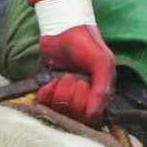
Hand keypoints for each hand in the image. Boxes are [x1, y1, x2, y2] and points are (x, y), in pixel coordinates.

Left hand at [37, 10, 115, 126]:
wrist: (63, 29)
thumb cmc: (86, 43)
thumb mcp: (102, 62)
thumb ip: (102, 89)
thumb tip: (94, 114)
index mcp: (100, 95)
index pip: (91, 117)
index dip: (85, 105)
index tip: (84, 85)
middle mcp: (83, 99)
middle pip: (74, 115)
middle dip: (71, 94)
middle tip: (72, 76)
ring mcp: (64, 96)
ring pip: (59, 110)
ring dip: (59, 91)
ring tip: (63, 76)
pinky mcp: (48, 92)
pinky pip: (44, 104)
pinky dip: (46, 92)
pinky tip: (50, 81)